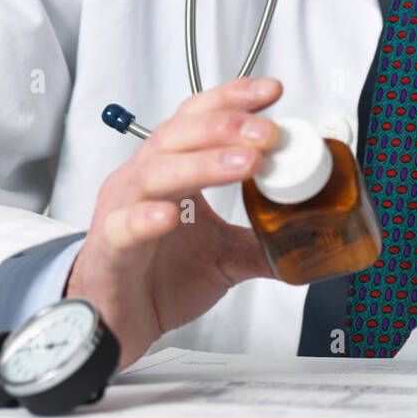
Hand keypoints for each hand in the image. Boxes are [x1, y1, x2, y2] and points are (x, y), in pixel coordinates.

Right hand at [65, 77, 282, 365]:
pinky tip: (169, 216)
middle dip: (227, 127)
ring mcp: (122, 210)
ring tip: (246, 163)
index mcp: (171, 169)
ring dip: (203, 162)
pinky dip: (145, 217)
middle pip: (179, 134)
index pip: (199, 118)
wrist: (112, 324)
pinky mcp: (110, 249)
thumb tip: (306, 237)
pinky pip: (124, 226)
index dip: (233, 99)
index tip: (272, 93)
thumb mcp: (224, 257)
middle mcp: (144, 180)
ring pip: (156, 172)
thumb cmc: (155, 277)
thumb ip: (261, 242)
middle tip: (268, 133)